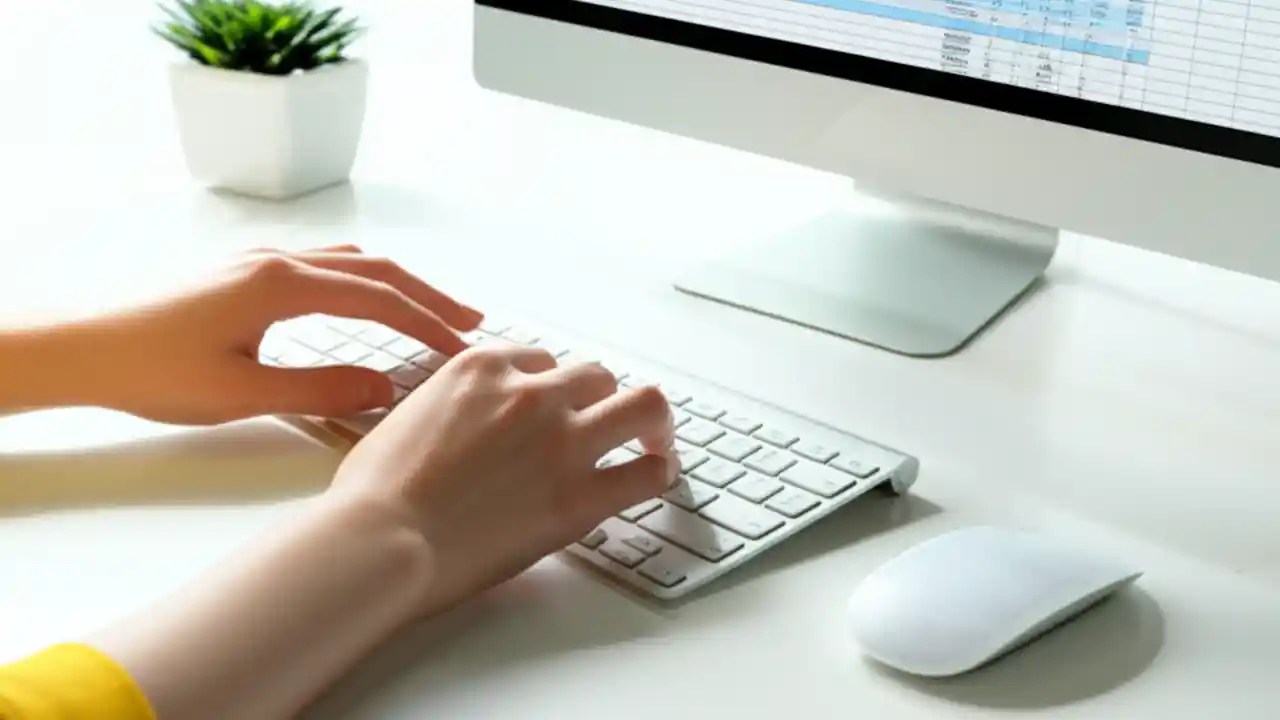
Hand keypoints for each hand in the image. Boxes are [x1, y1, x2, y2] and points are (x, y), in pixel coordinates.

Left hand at [84, 245, 481, 423]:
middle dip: (426, 294)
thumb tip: (385, 386)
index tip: (462, 346)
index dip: (426, 322)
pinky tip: (365, 302)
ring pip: (350, 262)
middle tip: (469, 319)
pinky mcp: (246, 273)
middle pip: (374, 270)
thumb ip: (320, 388)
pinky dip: (363, 282)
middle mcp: (277, 261)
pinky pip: (324, 266)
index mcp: (281, 284)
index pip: (377, 299)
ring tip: (431, 309)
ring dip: (396, 284)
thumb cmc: (153, 371)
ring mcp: (260, 262)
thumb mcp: (242, 392)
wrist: (85, 349)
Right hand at [329, 342, 678, 616]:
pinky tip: (655, 478)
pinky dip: (659, 472)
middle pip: (596, 376)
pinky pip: (648, 472)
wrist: (382, 537)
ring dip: (650, 422)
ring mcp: (563, 441)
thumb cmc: (376, 491)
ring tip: (654, 441)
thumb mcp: (410, 415)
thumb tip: (467, 421)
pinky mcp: (582, 496)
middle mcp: (531, 393)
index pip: (541, 360)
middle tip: (607, 423)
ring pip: (643, 405)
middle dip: (601, 400)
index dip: (551, 386)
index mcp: (483, 367)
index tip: (554, 406)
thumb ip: (453, 406)